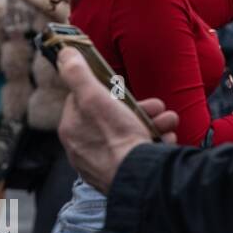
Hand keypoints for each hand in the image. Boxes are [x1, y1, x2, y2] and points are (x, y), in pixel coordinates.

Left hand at [56, 49, 177, 193]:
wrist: (142, 179)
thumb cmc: (116, 137)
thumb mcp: (95, 97)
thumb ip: (77, 75)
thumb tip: (64, 53)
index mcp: (71, 130)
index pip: (84, 101)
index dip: (106, 90)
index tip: (124, 88)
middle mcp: (83, 150)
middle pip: (111, 118)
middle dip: (139, 108)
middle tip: (157, 106)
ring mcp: (104, 164)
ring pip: (129, 134)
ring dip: (153, 122)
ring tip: (168, 120)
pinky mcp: (124, 175)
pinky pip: (139, 152)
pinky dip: (155, 142)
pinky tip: (166, 138)